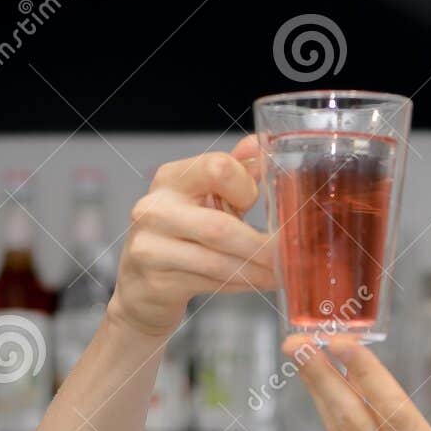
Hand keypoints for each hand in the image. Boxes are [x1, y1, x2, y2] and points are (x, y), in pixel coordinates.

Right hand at [108, 136, 277, 337]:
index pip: (218, 168)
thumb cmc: (179, 236)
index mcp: (172, 178)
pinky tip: (256, 283)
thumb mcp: (202, 198)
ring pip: (218, 261)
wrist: (141, 286)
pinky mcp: (156, 281)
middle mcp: (155, 208)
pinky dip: (241, 285)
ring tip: (281, 275)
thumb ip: (233, 171)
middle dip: (262, 247)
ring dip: (257, 271)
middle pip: (220, 227)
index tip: (261, 204)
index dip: (248, 188)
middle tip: (290, 256)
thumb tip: (262, 144)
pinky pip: (210, 283)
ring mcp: (150, 246)